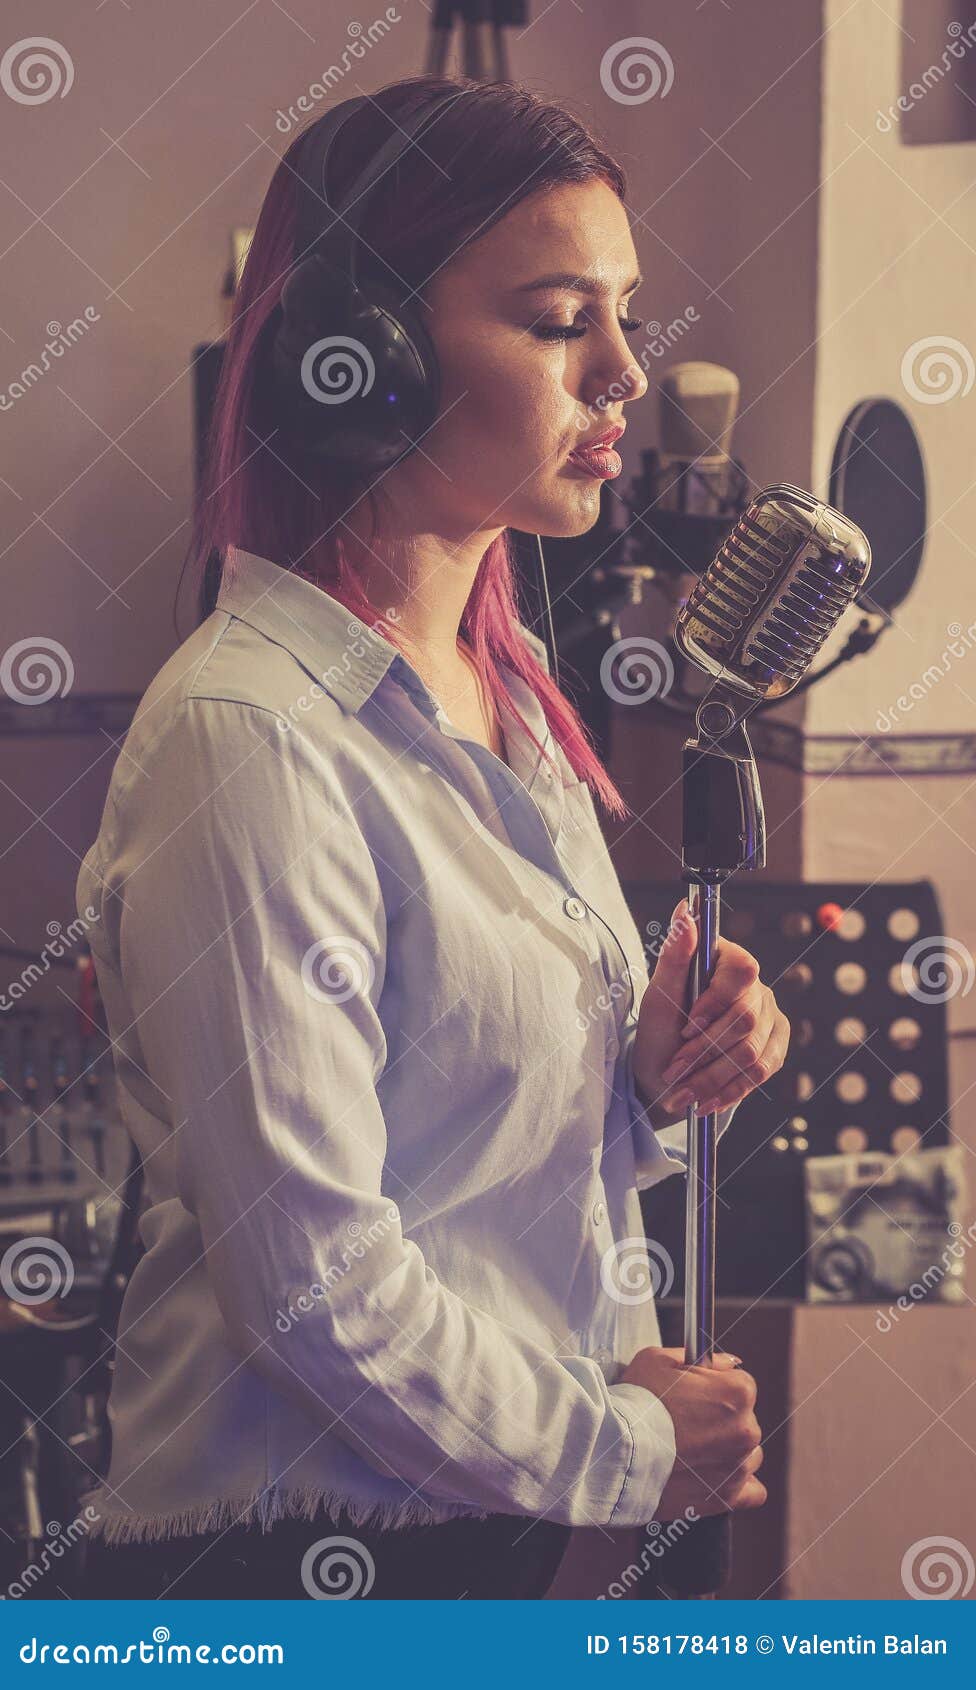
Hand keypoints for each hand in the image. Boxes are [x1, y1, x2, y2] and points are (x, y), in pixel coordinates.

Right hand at [618, 1345, 765, 1519]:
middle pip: (744, 1420)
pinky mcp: (727, 1497)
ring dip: (727, 1451)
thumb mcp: (658, 1360)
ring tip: (693, 1452)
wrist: (616, 1454)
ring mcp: (738, 1466)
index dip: (714, 1386)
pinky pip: (752, 1492)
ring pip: (746, 1454)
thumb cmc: (635, 1403)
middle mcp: (746, 1430)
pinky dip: (738, 1485)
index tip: (694, 1393)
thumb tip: (729, 1363)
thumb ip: (702, 1359)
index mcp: (737, 1393)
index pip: (740, 1383)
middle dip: (720, 1419)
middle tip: (686, 1422)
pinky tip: (714, 1476)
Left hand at [631, 898, 789, 1128]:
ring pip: (752, 1052)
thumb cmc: (660, 1030)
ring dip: (712, 1078)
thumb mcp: (658, 995)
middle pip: (745, 1019)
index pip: (741, 972)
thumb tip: (685, 912)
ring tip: (682, 1094)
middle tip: (673, 1071)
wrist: (667, 1075)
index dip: (714, 1004)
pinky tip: (706, 1102)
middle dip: (705, 1051)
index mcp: (728, 961)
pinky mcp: (776, 1047)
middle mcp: (756, 986)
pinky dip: (730, 1091)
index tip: (684, 1028)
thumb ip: (674, 954)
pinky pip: (762, 1072)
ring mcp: (770, 1016)